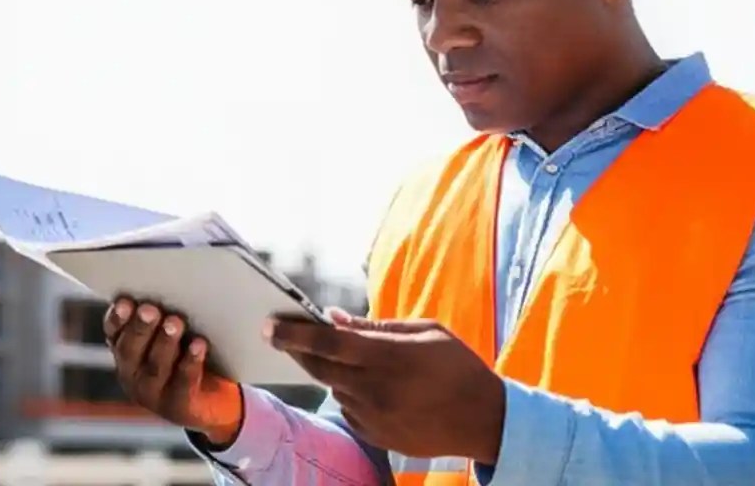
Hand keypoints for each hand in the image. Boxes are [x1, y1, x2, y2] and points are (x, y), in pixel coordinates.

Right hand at [103, 297, 243, 445]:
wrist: (212, 400)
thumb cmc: (189, 355)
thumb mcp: (174, 333)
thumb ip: (167, 312)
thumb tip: (176, 277)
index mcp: (126, 351)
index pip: (114, 332)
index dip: (117, 318)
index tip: (124, 302)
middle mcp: (132, 373)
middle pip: (131, 349)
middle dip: (140, 328)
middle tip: (149, 309)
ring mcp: (153, 393)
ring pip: (156, 366)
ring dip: (164, 343)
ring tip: (175, 322)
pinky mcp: (177, 406)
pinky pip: (182, 383)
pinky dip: (190, 363)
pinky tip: (199, 345)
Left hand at [267, 310, 504, 463]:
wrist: (484, 420)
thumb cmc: (459, 366)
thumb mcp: (427, 331)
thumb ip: (378, 326)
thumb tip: (335, 318)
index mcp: (390, 357)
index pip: (329, 343)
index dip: (295, 333)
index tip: (270, 325)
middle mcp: (376, 389)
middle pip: (320, 367)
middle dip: (297, 349)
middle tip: (281, 334)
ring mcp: (374, 416)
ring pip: (335, 387)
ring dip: (332, 371)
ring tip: (354, 359)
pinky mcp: (375, 435)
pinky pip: (349, 409)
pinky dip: (351, 393)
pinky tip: (375, 386)